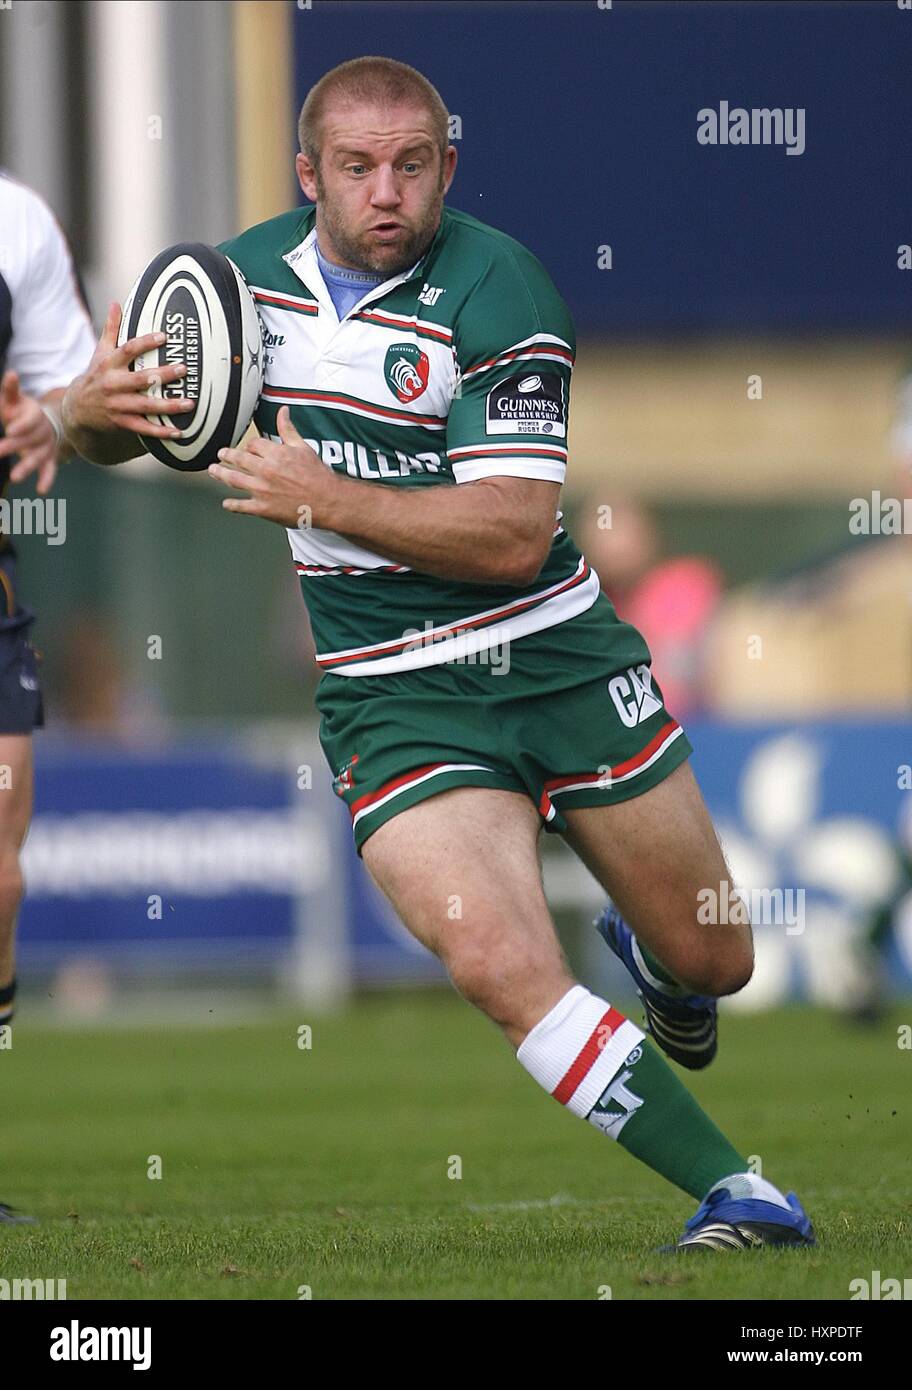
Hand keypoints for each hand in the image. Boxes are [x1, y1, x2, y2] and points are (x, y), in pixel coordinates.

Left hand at [0, 371, 58, 493]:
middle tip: (0, 450)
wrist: (43, 423)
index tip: (10, 429)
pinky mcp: (47, 459)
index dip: (21, 425)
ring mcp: (46, 447)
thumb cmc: (22, 410)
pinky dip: (46, 480)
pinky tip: (40, 491)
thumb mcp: (15, 399)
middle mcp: (42, 432)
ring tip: (15, 478)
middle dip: (14, 446)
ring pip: (37, 458)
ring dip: (27, 467)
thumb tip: (11, 374)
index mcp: (35, 415)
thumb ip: (11, 390)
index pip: (30, 421)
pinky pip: (49, 470)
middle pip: (29, 440)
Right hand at [60, 301, 193, 441]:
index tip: (164, 336)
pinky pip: (144, 428)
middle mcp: (113, 384)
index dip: (145, 342)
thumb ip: (111, 329)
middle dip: (163, 375)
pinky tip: (179, 431)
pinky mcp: (121, 422)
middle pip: (141, 379)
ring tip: (190, 403)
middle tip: (184, 369)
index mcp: (109, 364)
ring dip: (169, 405)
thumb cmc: (95, 375)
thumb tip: (116, 303)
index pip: (128, 350)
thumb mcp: (100, 352)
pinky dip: (161, 431)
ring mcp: (118, 405)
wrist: (76, 408)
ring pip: (146, 406)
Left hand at [208, 406, 338, 528]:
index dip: (249, 446)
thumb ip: (288, 429)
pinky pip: (241, 506)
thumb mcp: (303, 447)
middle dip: (227, 456)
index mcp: (274, 454)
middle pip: (238, 459)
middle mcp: (264, 471)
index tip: (247, 448)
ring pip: (233, 480)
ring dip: (220, 474)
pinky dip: (231, 504)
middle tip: (220, 455)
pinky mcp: (262, 508)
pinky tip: (226, 503)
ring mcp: (261, 490)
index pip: (252, 445)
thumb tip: (283, 411)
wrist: (327, 501)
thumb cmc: (318, 475)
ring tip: (214, 470)